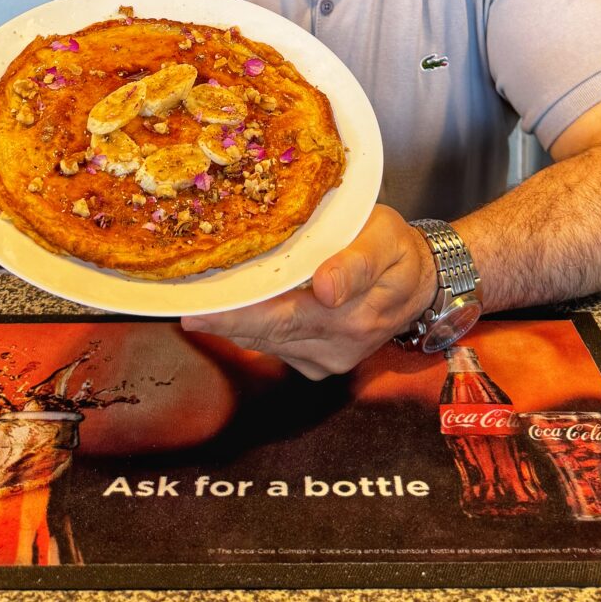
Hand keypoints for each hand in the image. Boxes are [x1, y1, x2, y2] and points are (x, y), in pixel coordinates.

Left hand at [180, 204, 436, 378]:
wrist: (420, 282)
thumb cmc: (396, 249)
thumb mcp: (386, 238)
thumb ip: (358, 261)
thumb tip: (326, 289)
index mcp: (352, 316)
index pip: (282, 318)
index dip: (237, 316)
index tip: (197, 313)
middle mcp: (336, 347)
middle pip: (267, 335)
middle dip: (222, 322)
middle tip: (180, 306)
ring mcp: (326, 360)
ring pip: (267, 343)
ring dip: (235, 323)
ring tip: (201, 299)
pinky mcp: (317, 363)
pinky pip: (276, 347)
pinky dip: (253, 328)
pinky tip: (237, 307)